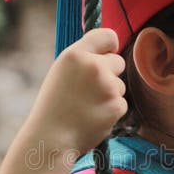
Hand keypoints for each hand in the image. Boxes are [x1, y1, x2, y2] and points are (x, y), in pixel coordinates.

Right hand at [28, 28, 126, 155]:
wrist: (51, 137)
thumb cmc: (54, 105)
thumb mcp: (61, 72)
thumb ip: (83, 59)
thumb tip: (107, 50)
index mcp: (75, 54)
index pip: (108, 36)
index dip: (109, 46)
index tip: (105, 54)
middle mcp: (94, 66)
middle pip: (118, 61)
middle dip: (110, 73)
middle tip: (89, 90)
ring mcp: (107, 86)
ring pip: (120, 85)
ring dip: (109, 94)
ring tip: (86, 106)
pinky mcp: (116, 106)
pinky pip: (121, 103)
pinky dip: (110, 111)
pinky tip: (92, 117)